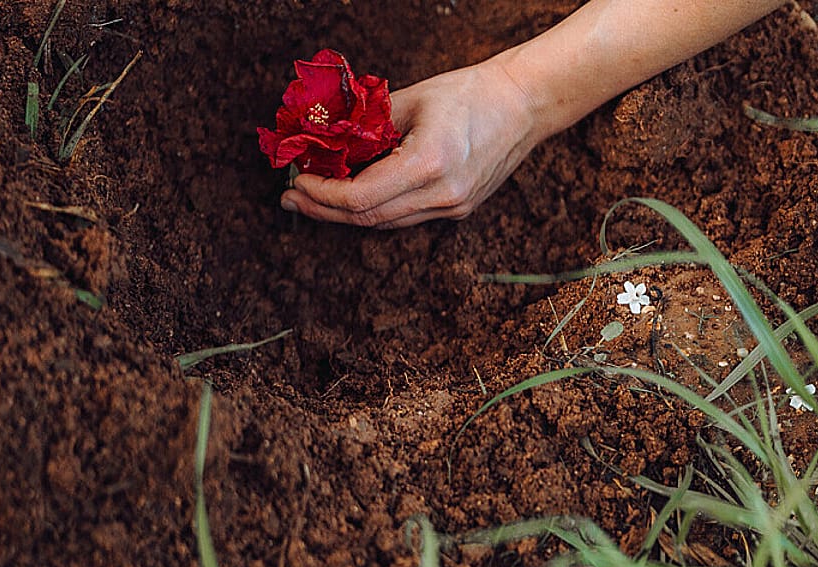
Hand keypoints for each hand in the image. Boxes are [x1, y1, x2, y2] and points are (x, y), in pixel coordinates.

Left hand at [280, 58, 539, 228]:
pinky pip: (404, 217)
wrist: (524, 105)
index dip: (321, 196)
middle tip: (292, 200)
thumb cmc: (470, 92)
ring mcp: (452, 208)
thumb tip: (328, 139)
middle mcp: (442, 196)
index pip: (359, 198)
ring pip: (384, 223)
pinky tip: (353, 196)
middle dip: (324, 211)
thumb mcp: (412, 98)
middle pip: (367, 219)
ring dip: (346, 214)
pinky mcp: (457, 210)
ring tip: (315, 199)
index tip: (296, 183)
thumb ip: (368, 123)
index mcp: (429, 164)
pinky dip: (373, 209)